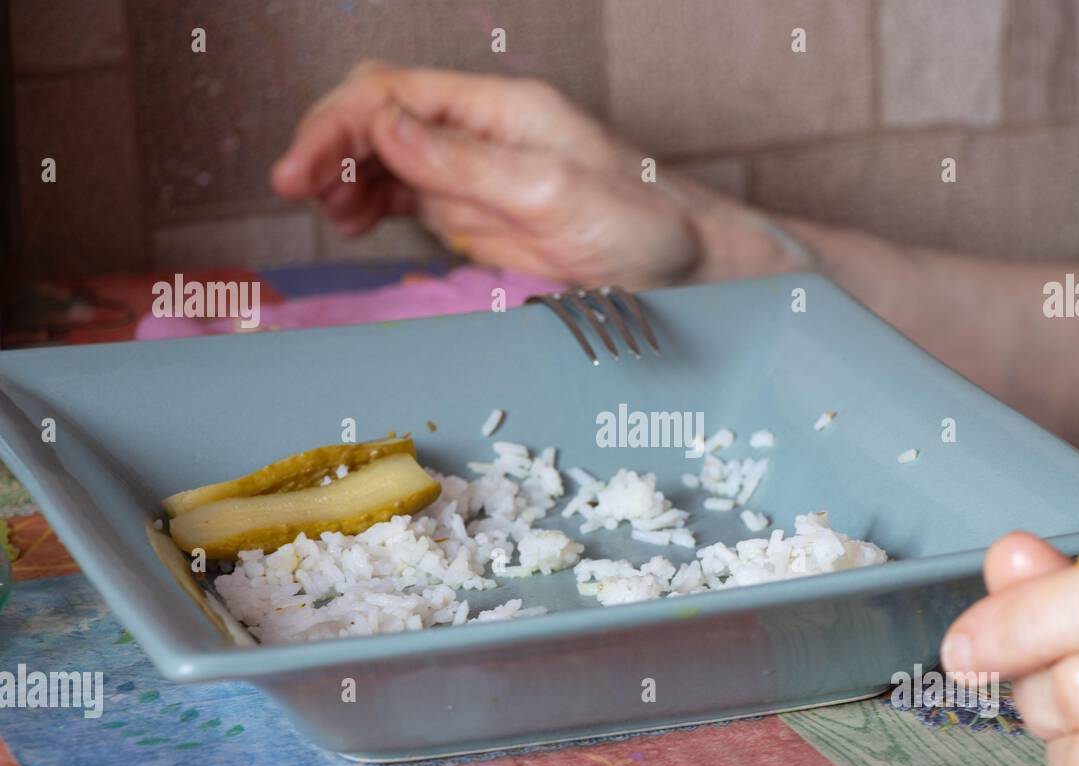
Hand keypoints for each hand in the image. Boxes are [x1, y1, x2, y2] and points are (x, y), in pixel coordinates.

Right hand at [271, 63, 794, 287]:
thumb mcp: (552, 193)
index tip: (298, 173)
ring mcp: (477, 174)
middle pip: (379, 117)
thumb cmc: (640, 224)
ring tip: (332, 218)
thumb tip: (383, 129)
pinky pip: (412, 199)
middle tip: (299, 196)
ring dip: (347, 180)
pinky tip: (357, 225)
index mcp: (498, 110)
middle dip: (330, 147)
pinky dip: (375, 207)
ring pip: (387, 159)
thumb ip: (466, 163)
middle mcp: (481, 133)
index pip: (392, 94)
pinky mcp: (481, 215)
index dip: (336, 126)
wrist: (689, 267)